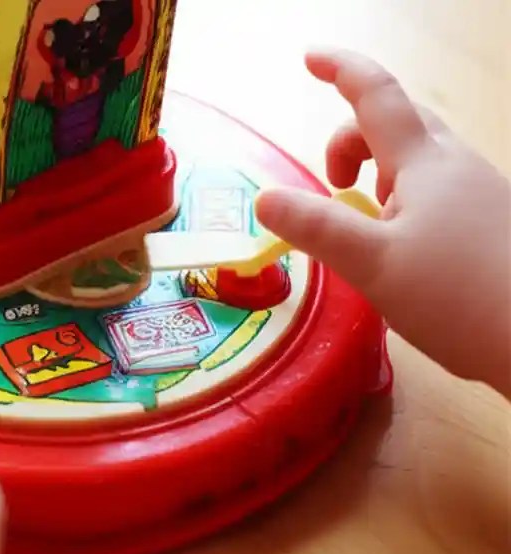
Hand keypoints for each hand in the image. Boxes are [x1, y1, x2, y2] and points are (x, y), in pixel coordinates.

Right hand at [256, 48, 510, 395]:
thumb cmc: (455, 296)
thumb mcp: (371, 265)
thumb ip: (317, 227)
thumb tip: (265, 197)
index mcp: (425, 163)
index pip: (376, 96)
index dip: (342, 70)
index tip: (308, 57)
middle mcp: (457, 166)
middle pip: (399, 122)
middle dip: (353, 137)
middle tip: (331, 183)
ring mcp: (481, 193)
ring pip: (421, 157)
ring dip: (380, 173)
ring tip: (366, 226)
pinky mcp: (493, 223)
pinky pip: (440, 188)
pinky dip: (406, 198)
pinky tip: (404, 249)